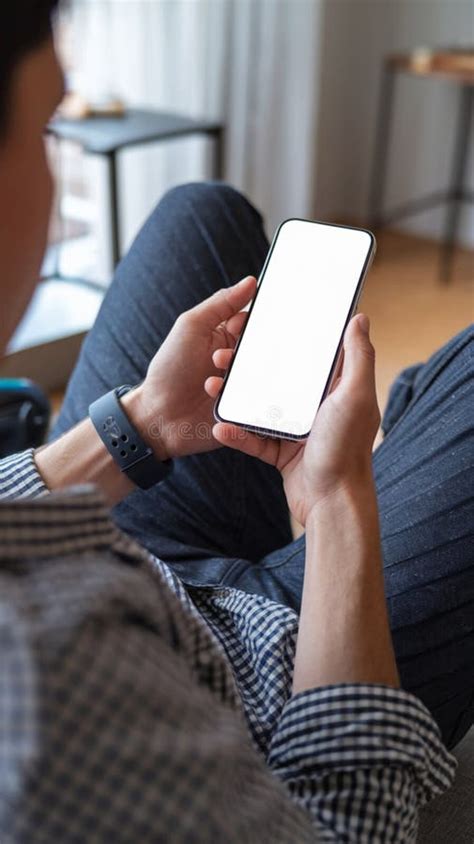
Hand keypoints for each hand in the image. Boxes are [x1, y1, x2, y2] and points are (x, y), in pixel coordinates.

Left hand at [124, 276, 256, 460]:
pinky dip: (244, 409)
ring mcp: (245, 389)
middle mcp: (241, 363)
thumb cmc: (171, 369)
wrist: (158, 416)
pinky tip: (218, 405)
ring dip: (240, 380)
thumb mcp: (191, 327)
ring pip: (266, 380)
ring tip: (211, 384)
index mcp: (230, 339)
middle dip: (247, 354)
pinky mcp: (247, 414)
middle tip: (221, 359)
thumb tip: (250, 282)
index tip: (235, 327)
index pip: (256, 324)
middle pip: (266, 352)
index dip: (251, 323)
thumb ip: (220, 303)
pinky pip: (262, 409)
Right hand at [205, 314, 379, 526]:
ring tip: (213, 385)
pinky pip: (254, 440)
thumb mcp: (355, 396)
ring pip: (260, 408)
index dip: (290, 339)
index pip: (310, 357)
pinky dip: (236, 434)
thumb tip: (360, 318)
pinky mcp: (281, 454)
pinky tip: (219, 425)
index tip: (264, 322)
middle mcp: (316, 408)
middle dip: (250, 367)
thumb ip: (358, 357)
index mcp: (334, 390)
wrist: (332, 503)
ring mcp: (297, 432)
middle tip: (225, 355)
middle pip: (278, 380)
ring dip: (235, 398)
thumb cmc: (347, 448)